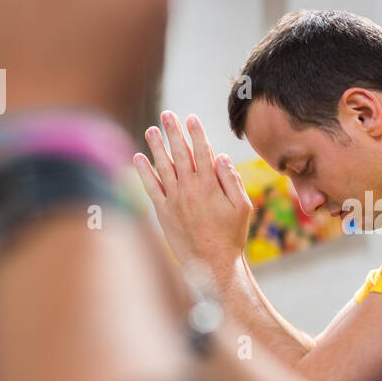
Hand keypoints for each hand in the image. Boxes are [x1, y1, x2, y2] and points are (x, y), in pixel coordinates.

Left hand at [134, 112, 252, 273]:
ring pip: (163, 167)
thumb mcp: (242, 207)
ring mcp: (174, 201)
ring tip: (153, 130)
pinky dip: (143, 172)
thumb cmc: (231, 236)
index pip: (202, 153)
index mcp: (210, 186)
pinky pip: (150, 188)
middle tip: (167, 115)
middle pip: (180, 155)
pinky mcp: (163, 213)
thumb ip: (232, 180)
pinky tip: (138, 157)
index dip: (196, 134)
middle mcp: (190, 190)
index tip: (191, 118)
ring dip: (157, 147)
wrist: (212, 265)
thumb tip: (221, 157)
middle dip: (174, 133)